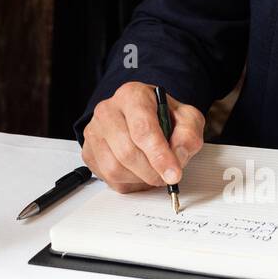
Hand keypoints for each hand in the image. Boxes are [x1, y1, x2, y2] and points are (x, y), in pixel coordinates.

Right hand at [81, 82, 205, 192]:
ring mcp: (94, 131)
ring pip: (115, 168)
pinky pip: (108, 178)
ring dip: (140, 179)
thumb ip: (189, 132)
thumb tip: (178, 154)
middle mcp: (107, 110)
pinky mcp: (88, 151)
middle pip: (127, 152)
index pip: (143, 129)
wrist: (140, 116)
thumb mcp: (186, 117)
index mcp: (132, 95)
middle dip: (152, 172)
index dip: (159, 156)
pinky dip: (129, 182)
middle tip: (167, 176)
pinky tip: (138, 171)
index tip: (173, 174)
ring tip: (153, 171)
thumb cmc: (161, 116)